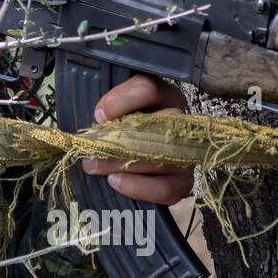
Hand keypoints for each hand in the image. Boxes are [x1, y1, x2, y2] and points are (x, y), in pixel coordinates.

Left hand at [81, 74, 194, 204]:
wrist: (127, 149)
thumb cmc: (117, 124)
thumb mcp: (111, 107)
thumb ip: (108, 106)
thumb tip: (102, 118)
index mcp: (163, 95)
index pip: (149, 90)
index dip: (123, 101)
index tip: (98, 115)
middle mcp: (180, 121)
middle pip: (158, 127)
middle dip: (120, 141)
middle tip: (91, 150)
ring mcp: (186, 153)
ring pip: (163, 158)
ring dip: (124, 165)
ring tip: (96, 167)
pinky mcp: (183, 179)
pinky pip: (169, 188)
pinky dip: (141, 188)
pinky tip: (116, 181)